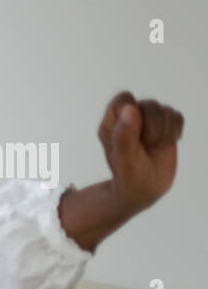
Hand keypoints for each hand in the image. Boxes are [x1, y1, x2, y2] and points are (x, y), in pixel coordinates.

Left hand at [97, 91, 183, 212]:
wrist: (146, 188)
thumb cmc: (129, 176)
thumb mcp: (124, 159)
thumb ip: (124, 135)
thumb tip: (130, 109)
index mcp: (112, 122)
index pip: (124, 99)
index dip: (134, 114)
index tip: (136, 135)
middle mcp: (129, 117)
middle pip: (149, 104)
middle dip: (152, 128)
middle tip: (145, 146)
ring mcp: (148, 119)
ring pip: (165, 110)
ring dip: (164, 132)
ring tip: (153, 147)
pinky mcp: (165, 124)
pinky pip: (177, 116)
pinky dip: (174, 132)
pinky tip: (164, 144)